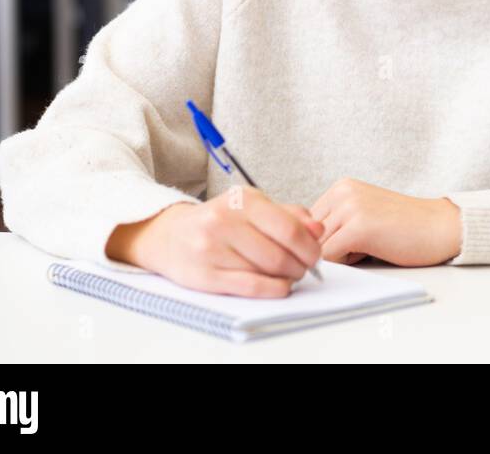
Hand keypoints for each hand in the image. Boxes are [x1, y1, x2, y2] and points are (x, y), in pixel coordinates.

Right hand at [105, 186, 324, 297]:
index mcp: (243, 200)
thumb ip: (290, 216)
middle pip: (280, 253)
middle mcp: (225, 221)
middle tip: (304, 268)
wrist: (171, 236)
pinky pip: (249, 286)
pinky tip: (279, 287)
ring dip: (287, 278)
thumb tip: (318, 230)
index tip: (316, 255)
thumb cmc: (220, 222)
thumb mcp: (254, 207)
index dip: (310, 247)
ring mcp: (212, 248)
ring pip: (266, 271)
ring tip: (288, 275)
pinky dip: (273, 290)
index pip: (290, 228)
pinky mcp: (204, 275)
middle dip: (301, 266)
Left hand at [309, 178, 461, 266]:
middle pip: (307, 236)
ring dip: (338, 257)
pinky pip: (329, 257)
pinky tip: (372, 249)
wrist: (441, 227)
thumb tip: (298, 248)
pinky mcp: (359, 227)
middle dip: (327, 250)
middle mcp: (342, 191)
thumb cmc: (405, 228)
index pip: (305, 224)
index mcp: (341, 187)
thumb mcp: (362, 216)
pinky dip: (346, 263)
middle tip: (362, 246)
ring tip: (369, 245)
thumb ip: (333, 225)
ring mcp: (349, 207)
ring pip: (316, 248)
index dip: (322, 241)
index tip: (350, 243)